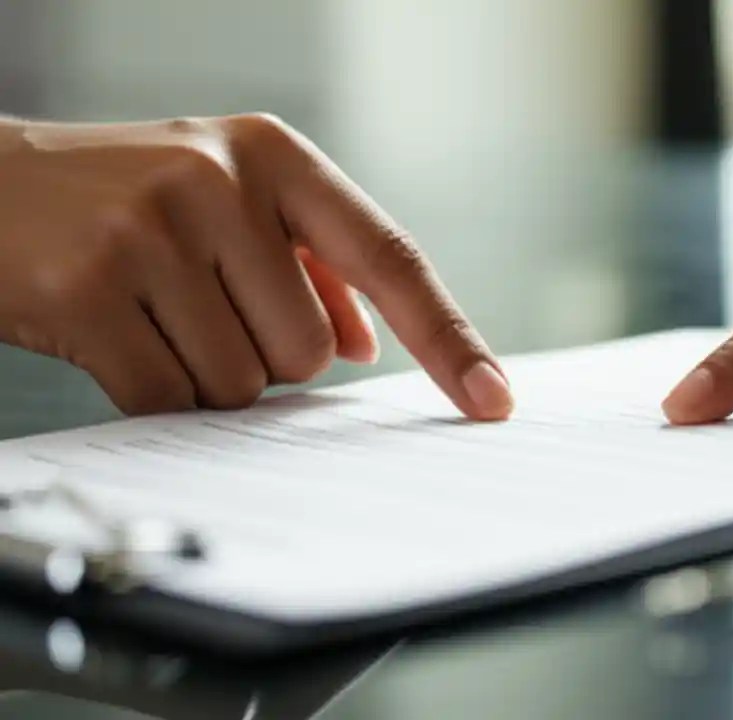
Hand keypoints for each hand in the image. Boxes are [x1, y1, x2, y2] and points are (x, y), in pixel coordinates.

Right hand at [0, 114, 511, 418]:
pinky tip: (116, 331)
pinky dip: (154, 390)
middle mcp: (220, 182)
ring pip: (244, 384)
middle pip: (311, 352)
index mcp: (274, 156)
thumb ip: (311, 265)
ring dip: (208, 375)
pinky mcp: (88, 291)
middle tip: (201, 307)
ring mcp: (151, 232)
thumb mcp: (229, 201)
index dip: (449, 337)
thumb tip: (366, 343)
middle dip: (267, 357)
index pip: (391, 257)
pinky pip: (170, 399)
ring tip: (153, 311)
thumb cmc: (127, 200)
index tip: (493, 397)